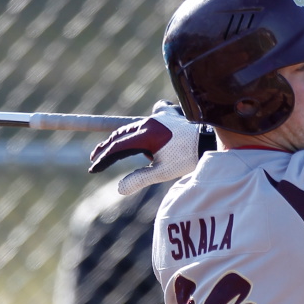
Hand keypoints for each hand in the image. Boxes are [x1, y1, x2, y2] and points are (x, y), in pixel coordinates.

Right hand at [88, 101, 205, 194]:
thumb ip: (140, 179)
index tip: (93, 168)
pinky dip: (146, 122)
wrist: (210, 141)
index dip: (103, 158)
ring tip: (114, 148)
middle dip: (107, 147)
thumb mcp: (163, 172)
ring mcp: (158, 116)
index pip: (117, 147)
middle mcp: (149, 122)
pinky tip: (148, 126)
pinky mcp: (169, 113)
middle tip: (96, 158)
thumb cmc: (187, 159)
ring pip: (134, 126)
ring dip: (123, 138)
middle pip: (121, 135)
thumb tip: (119, 189)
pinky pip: (153, 113)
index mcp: (145, 136)